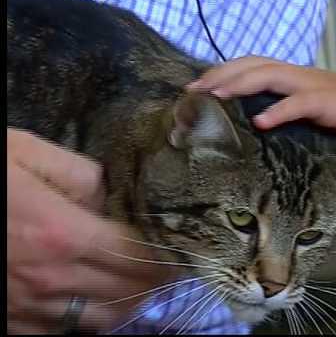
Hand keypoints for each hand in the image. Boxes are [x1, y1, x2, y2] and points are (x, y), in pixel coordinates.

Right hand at [7, 129, 178, 333]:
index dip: (169, 256)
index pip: (140, 257)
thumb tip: (113, 197)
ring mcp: (26, 308)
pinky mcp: (7, 322)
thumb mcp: (24, 152)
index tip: (182, 247)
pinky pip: (61, 333)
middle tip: (170, 264)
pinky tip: (90, 299)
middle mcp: (49, 280)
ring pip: (102, 321)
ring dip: (129, 304)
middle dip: (158, 280)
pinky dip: (86, 321)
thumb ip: (82, 174)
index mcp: (61, 234)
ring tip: (139, 283)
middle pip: (129, 294)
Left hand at [188, 56, 335, 149]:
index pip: (255, 66)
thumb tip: (264, 127)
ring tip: (215, 96)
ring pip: (272, 76)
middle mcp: (304, 76)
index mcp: (299, 79)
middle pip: (255, 65)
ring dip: (240, 85)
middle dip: (221, 75)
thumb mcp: (320, 114)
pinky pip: (301, 103)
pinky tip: (261, 121)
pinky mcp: (332, 103)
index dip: (225, 72)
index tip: (199, 89)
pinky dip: (280, 110)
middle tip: (193, 92)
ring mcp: (318, 87)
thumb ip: (295, 114)